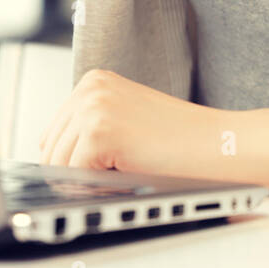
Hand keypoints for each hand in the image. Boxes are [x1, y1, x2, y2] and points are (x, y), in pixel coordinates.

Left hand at [37, 69, 227, 179]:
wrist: (216, 144)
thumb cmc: (178, 140)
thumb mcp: (125, 119)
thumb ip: (89, 127)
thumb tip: (53, 160)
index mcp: (94, 80)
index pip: (54, 135)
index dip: (73, 161)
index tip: (98, 167)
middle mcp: (90, 87)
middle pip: (51, 150)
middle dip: (77, 171)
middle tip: (118, 170)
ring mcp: (93, 106)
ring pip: (60, 166)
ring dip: (88, 179)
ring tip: (126, 167)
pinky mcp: (99, 132)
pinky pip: (76, 177)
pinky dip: (98, 187)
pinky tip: (129, 172)